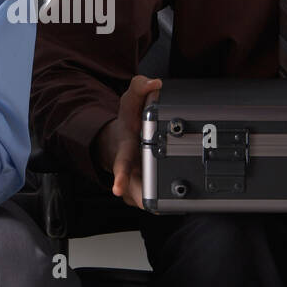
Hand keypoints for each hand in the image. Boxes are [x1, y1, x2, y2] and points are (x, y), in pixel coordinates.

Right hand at [95, 74, 161, 209]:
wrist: (117, 142)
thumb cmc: (127, 123)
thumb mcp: (130, 100)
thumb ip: (140, 87)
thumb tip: (155, 83)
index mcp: (125, 151)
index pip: (121, 165)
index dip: (121, 178)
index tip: (118, 190)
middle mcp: (128, 170)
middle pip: (133, 192)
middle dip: (140, 199)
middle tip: (148, 203)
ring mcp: (134, 183)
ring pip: (145, 201)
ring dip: (153, 203)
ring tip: (164, 200)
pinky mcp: (142, 192)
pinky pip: (154, 203)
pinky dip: (162, 204)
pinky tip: (169, 202)